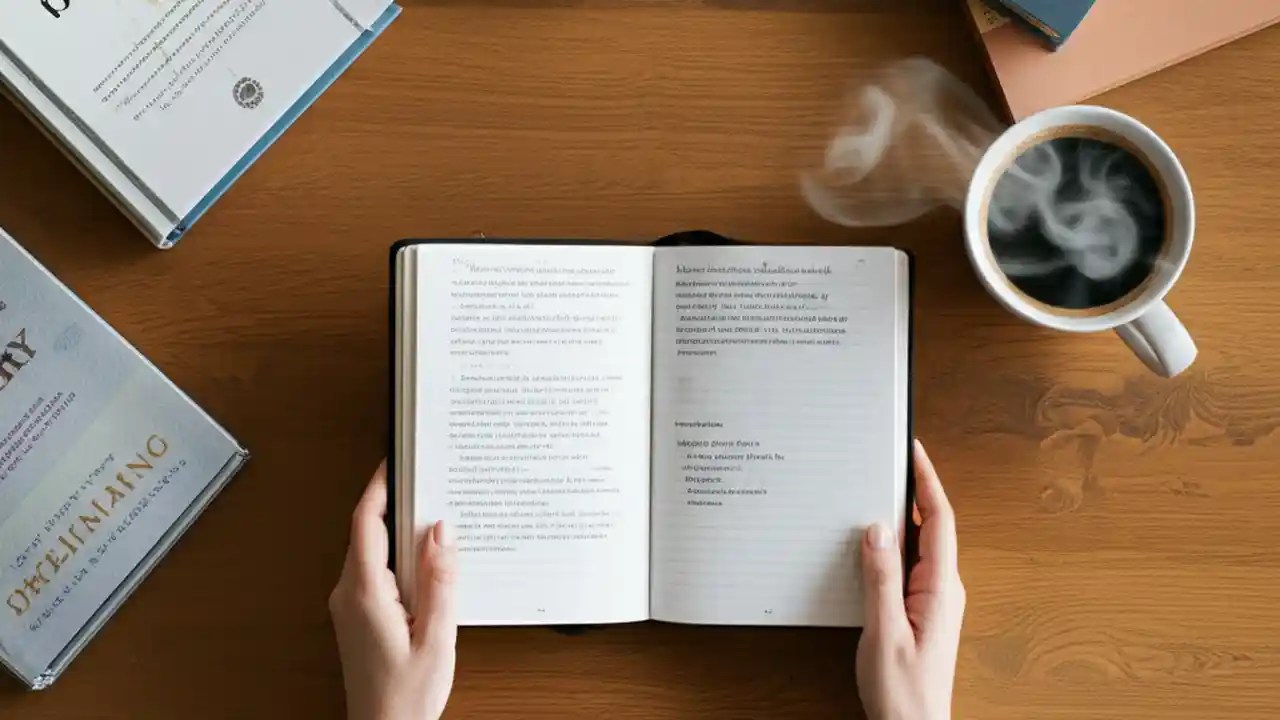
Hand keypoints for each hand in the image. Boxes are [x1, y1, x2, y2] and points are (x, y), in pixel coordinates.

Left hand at [330, 462, 457, 719]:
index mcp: (364, 594)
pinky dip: (398, 556)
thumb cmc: (406, 697)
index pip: (366, 522)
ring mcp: (349, 604)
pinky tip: (426, 561)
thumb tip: (441, 532)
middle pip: (368, 531)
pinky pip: (374, 570)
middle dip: (397, 503)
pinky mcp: (357, 614)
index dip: (380, 486)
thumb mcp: (437, 637)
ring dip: (399, 532)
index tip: (396, 460)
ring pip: (372, 550)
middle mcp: (349, 594)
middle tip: (429, 482)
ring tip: (435, 517)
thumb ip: (440, 581)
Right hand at [857, 439, 964, 719]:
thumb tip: (877, 529)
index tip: (915, 449)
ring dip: (901, 518)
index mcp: (940, 589)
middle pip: (932, 526)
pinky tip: (872, 544)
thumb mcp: (884, 632)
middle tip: (888, 460)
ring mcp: (933, 601)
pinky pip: (910, 566)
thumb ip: (880, 580)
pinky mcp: (920, 612)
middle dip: (913, 489)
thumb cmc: (904, 693)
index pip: (940, 520)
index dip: (927, 480)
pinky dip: (893, 545)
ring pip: (920, 546)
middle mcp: (943, 590)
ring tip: (875, 492)